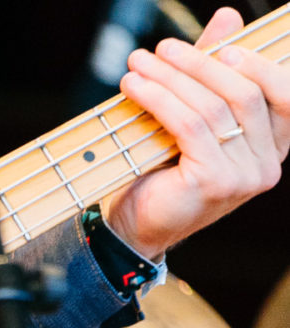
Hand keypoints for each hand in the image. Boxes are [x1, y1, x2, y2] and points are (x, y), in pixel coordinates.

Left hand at [107, 7, 288, 261]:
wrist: (136, 226)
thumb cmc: (167, 171)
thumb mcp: (197, 115)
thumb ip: (215, 70)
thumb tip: (228, 16)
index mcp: (273, 149)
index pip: (284, 97)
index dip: (259, 65)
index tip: (224, 48)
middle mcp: (266, 166)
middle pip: (244, 95)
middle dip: (201, 64)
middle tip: (164, 48)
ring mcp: (242, 179)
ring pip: (212, 108)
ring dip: (171, 77)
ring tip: (139, 63)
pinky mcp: (213, 184)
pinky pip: (189, 125)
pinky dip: (158, 98)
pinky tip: (135, 86)